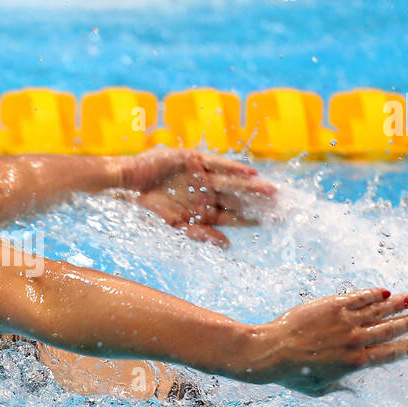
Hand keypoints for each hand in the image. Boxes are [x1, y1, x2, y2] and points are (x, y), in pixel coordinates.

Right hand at [119, 146, 276, 246]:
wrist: (124, 188)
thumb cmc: (146, 211)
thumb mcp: (175, 228)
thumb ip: (201, 235)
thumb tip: (227, 246)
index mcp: (202, 211)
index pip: (233, 216)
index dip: (252, 218)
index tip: (273, 222)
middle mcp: (205, 194)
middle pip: (237, 198)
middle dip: (258, 202)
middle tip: (282, 206)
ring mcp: (200, 176)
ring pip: (231, 182)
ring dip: (251, 186)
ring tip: (272, 191)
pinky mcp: (193, 160)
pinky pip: (216, 164)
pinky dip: (232, 168)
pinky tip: (249, 173)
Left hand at [239, 289, 407, 394]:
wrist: (272, 350)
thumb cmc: (292, 374)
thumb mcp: (318, 390)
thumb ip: (338, 388)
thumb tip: (350, 388)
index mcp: (355, 363)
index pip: (389, 354)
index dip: (407, 348)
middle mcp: (355, 341)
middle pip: (389, 330)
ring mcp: (345, 321)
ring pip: (378, 310)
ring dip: (396, 305)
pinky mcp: (333, 305)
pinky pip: (359, 297)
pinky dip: (373, 294)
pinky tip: (384, 291)